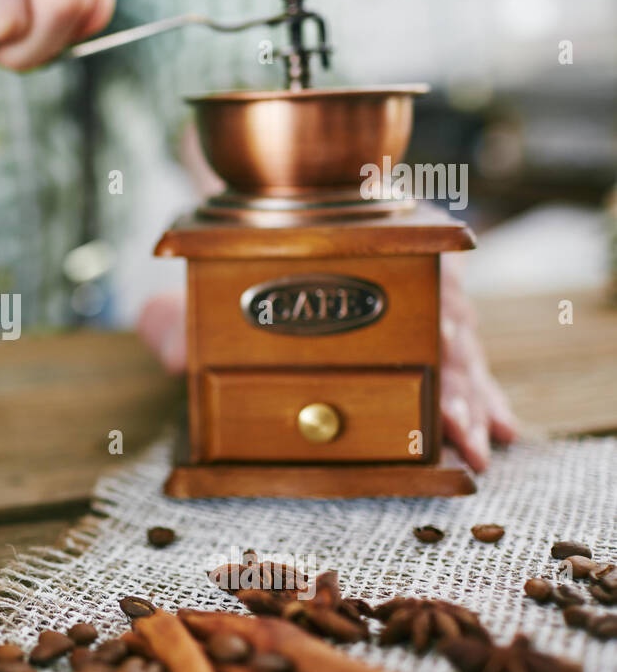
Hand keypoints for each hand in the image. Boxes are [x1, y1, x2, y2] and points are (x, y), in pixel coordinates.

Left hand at [136, 267, 518, 471]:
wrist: (245, 229)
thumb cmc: (216, 264)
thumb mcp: (183, 287)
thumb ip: (174, 321)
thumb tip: (175, 355)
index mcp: (352, 231)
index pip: (400, 278)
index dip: (430, 327)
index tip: (443, 361)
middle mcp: (396, 251)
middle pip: (440, 316)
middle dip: (456, 380)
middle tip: (463, 435)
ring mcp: (416, 283)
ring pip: (456, 339)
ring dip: (471, 392)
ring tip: (481, 442)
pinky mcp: (418, 318)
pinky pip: (456, 356)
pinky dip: (478, 391)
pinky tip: (497, 429)